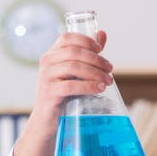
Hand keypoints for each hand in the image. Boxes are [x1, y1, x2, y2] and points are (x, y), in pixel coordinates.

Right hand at [14, 31, 113, 155]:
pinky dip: (88, 86)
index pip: (67, 38)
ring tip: (108, 81)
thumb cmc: (63, 96)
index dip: (85, 40)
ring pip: (73, 67)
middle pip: (74, 52)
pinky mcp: (49, 93)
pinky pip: (71, 85)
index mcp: (52, 55)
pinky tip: (99, 89)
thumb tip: (102, 34)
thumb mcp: (74, 74)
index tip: (100, 49)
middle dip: (96, 59)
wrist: (47, 121)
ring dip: (95, 73)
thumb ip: (87, 54)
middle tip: (110, 69)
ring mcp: (46, 78)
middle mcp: (46, 63)